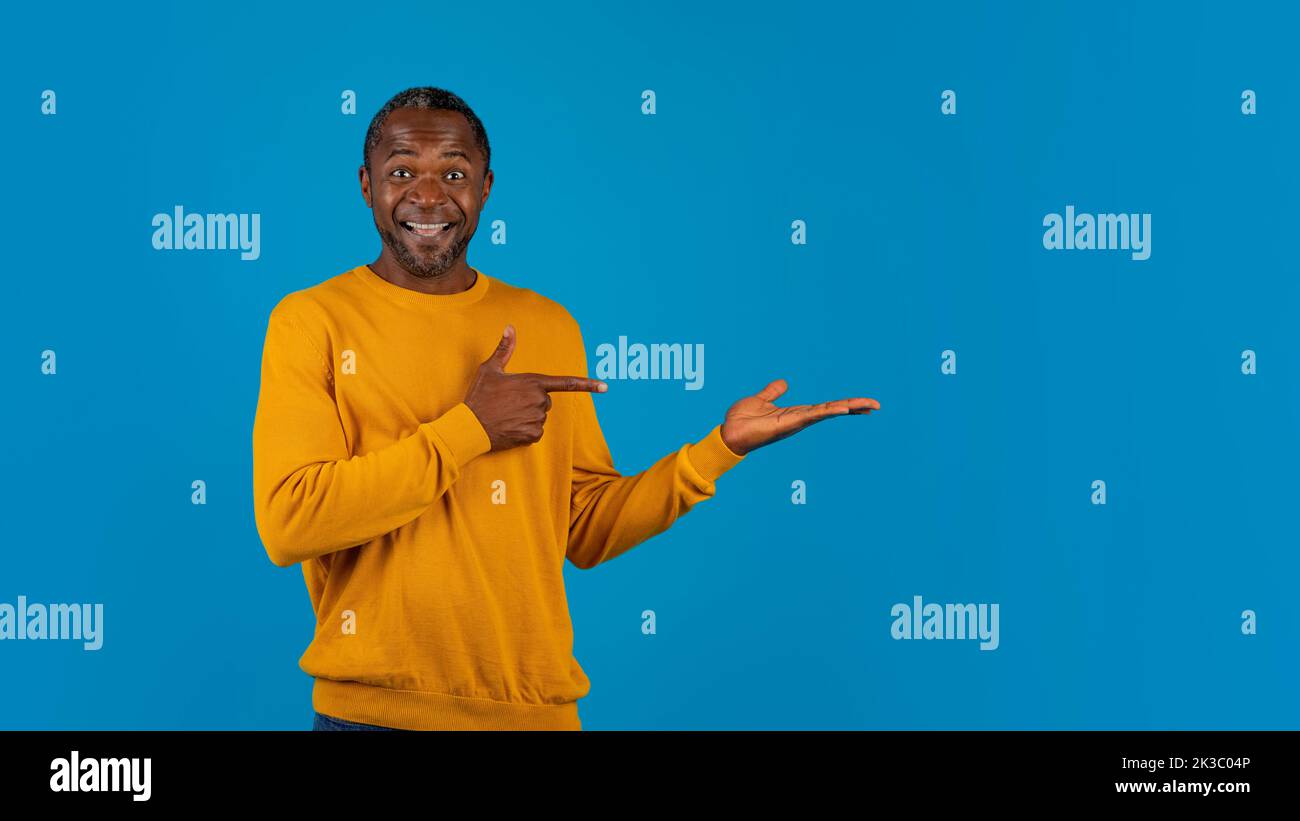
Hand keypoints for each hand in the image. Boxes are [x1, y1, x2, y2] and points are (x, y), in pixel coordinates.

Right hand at [464, 324, 607, 451]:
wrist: (470, 426)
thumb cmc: (479, 396)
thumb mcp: (490, 369)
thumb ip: (504, 349)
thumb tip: (509, 327)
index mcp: (533, 382)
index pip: (566, 383)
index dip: (587, 384)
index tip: (605, 387)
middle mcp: (539, 400)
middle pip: (545, 400)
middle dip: (532, 401)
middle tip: (510, 402)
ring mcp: (537, 419)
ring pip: (540, 416)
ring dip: (528, 416)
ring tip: (507, 415)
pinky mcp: (533, 435)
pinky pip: (535, 432)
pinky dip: (525, 431)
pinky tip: (510, 427)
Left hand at [719, 379, 878, 455]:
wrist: (728, 433)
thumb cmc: (742, 420)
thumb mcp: (760, 399)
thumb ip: (772, 392)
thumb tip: (784, 382)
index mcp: (796, 413)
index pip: (825, 407)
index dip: (844, 404)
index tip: (864, 404)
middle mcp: (800, 419)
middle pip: (833, 410)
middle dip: (855, 407)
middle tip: (876, 404)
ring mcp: (796, 422)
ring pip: (828, 412)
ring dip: (848, 408)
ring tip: (869, 404)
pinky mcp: (789, 423)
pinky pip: (813, 415)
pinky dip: (828, 410)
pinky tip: (843, 408)